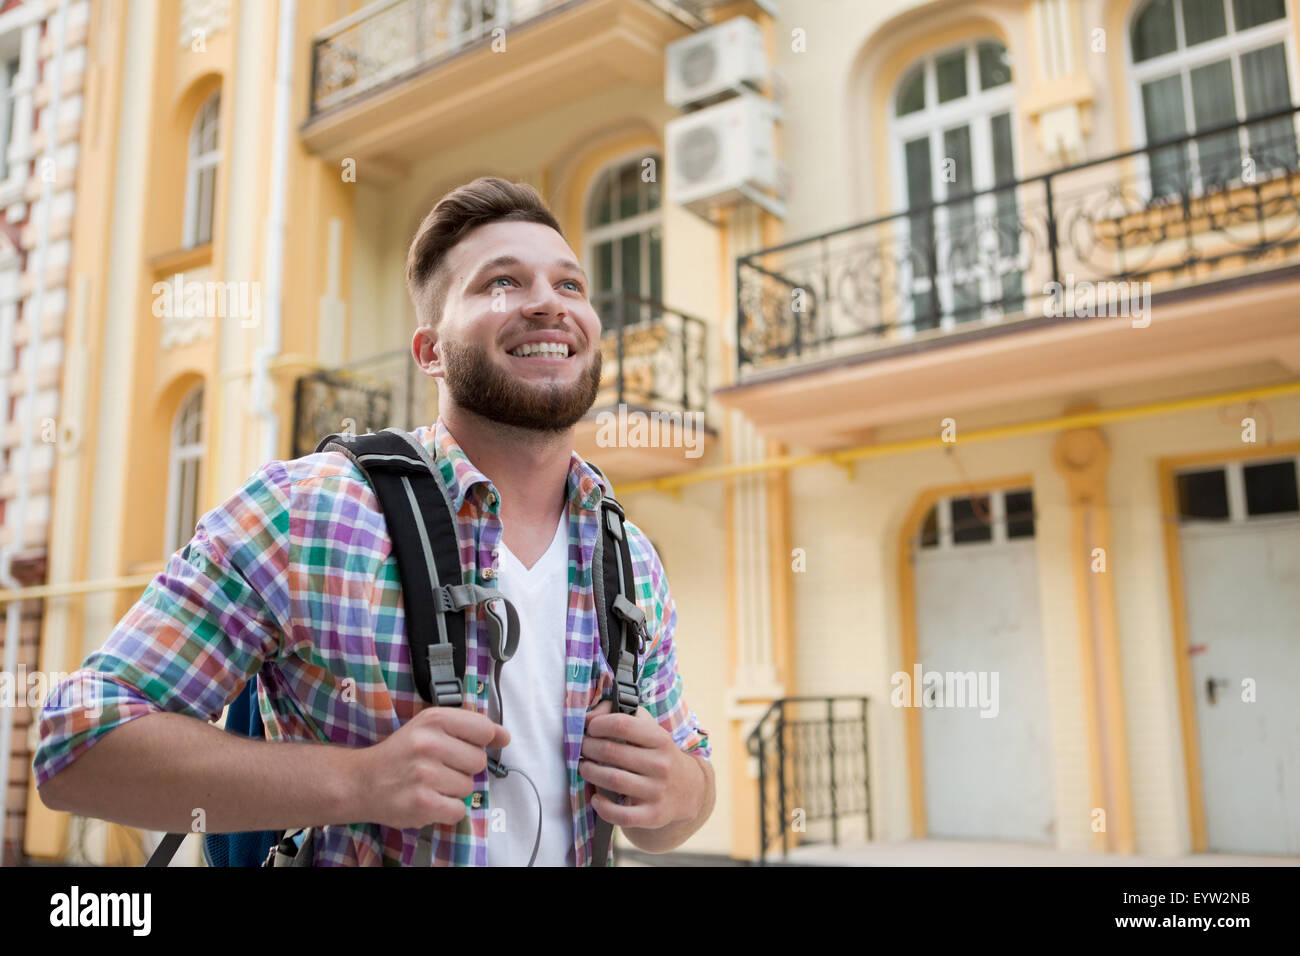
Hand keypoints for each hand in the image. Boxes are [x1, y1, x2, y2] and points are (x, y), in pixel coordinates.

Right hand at [356, 706, 508, 828]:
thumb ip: (467, 727)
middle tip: (439, 767)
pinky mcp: (423, 803)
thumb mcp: (428, 726)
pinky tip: (429, 799)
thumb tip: (504, 737)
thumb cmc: (400, 754)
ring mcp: (425, 775)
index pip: (484, 728)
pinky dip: (447, 809)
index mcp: (433, 720)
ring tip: (430, 783)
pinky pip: (458, 810)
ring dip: (453, 790)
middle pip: (479, 761)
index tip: (482, 744)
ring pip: (469, 787)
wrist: (362, 782)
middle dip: (464, 767)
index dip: (487, 739)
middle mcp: (429, 744)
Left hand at [580, 698, 699, 830]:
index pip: (621, 724)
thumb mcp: (649, 730)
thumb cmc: (658, 755)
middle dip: (588, 748)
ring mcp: (657, 791)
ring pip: (612, 780)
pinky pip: (621, 815)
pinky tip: (596, 798)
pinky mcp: (653, 815)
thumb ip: (620, 715)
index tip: (591, 729)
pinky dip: (602, 806)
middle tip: (582, 748)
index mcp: (660, 739)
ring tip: (585, 768)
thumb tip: (590, 717)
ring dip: (589, 772)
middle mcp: (661, 764)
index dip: (598, 725)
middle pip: (610, 751)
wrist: (688, 790)